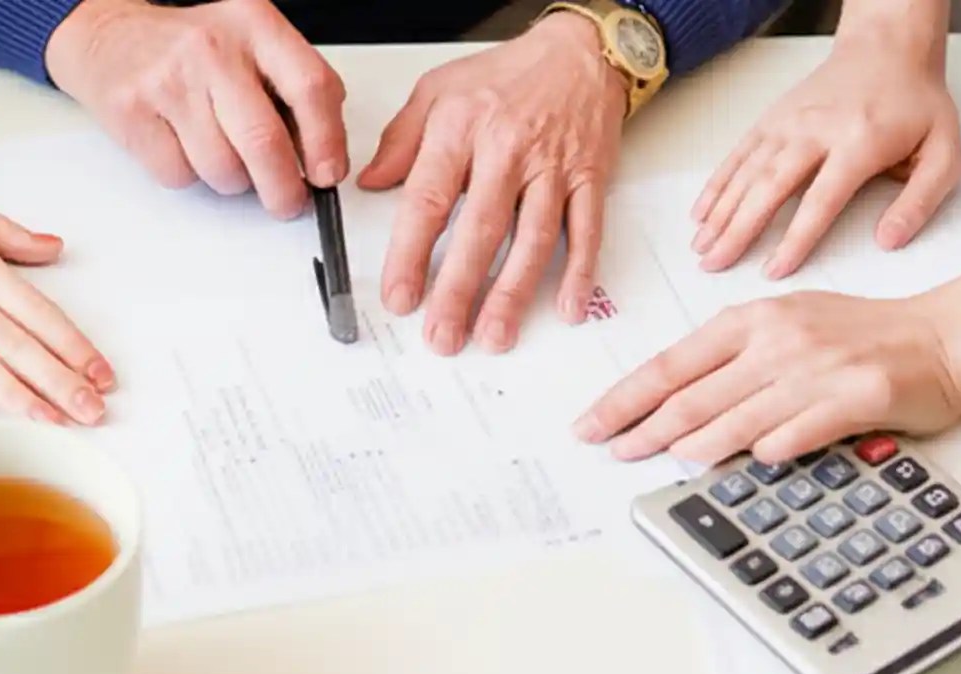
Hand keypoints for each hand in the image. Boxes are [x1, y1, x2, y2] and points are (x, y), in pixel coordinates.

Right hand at [46, 0, 347, 217]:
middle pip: (264, 140)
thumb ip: (293, 92)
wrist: (112, 35)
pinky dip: (190, 175)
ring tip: (222, 153)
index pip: (311, 87)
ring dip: (232, 181)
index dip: (327, 141)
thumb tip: (323, 158)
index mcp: (255, 25)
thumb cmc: (194, 49)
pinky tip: (184, 145)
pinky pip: (180, 175)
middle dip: (283, 189)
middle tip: (287, 202)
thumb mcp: (253, 48)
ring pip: (223, 169)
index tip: (329, 175)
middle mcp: (213, 48)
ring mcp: (169, 79)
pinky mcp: (132, 111)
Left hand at [358, 13, 627, 354]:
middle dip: (459, 290)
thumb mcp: (438, 90)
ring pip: (532, 239)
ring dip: (513, 293)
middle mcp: (508, 150)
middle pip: (480, 231)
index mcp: (462, 129)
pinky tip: (568, 306)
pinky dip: (580, 271)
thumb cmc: (507, 75)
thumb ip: (401, 140)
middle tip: (443, 335)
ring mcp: (553, 167)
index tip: (401, 297)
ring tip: (494, 335)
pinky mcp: (589, 179)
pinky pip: (586, 230)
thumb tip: (371, 183)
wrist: (581, 51)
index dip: (412, 254)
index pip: (429, 200)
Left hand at [572, 292, 960, 465]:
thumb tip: (672, 401)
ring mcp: (812, 372)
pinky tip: (744, 464)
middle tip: (610, 450)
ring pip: (732, 422)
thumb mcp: (782, 324)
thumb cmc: (855, 333)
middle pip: (689, 398)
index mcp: (750, 321)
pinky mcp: (851, 400)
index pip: (669, 366)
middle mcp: (775, 343)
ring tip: (660, 460)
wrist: (938, 338)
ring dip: (689, 448)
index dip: (624, 398)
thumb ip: (731, 357)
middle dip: (640, 429)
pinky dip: (762, 454)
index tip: (591, 422)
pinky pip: (791, 437)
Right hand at [690, 22, 960, 278]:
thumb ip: (920, 201)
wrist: (887, 51)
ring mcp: (787, 124)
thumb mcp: (944, 153)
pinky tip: (702, 213)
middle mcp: (815, 131)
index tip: (774, 269)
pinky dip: (716, 185)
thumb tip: (889, 240)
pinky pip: (737, 156)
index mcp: (859, 143)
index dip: (795, 238)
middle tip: (715, 264)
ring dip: (720, 213)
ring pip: (746, 173)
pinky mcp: (771, 120)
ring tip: (702, 248)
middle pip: (768, 188)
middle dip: (737, 230)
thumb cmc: (914, 105)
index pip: (820, 200)